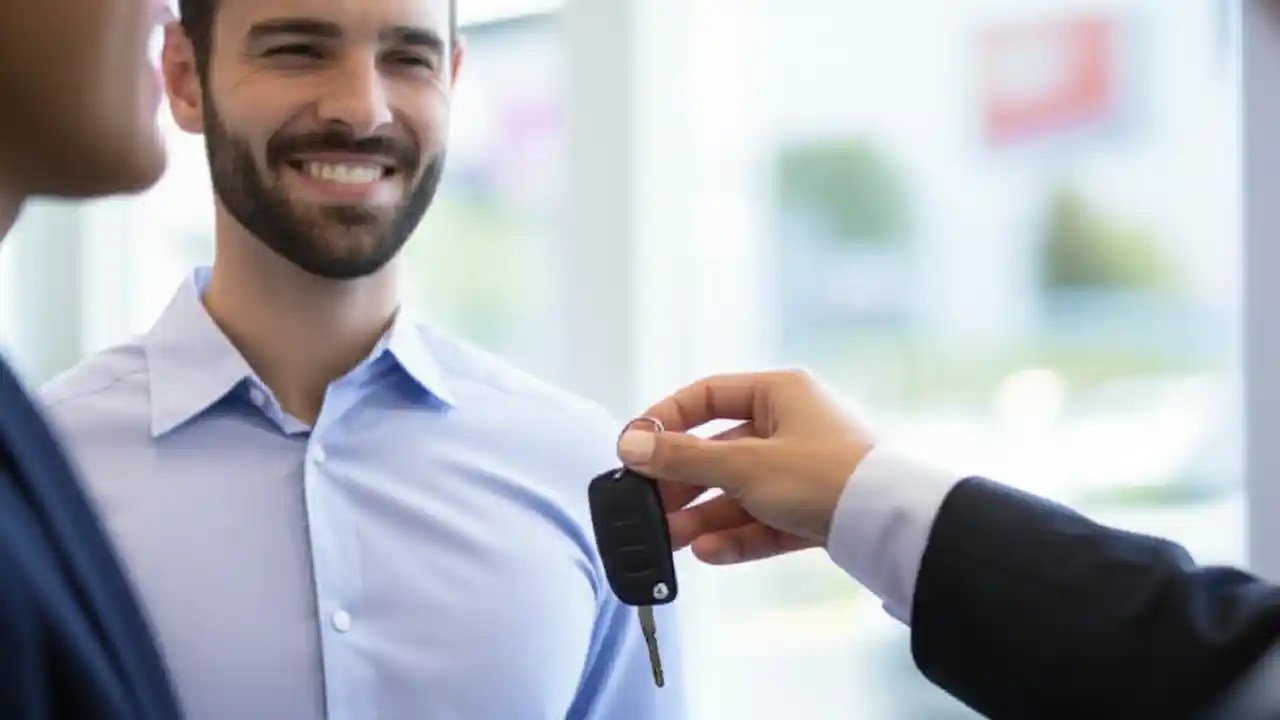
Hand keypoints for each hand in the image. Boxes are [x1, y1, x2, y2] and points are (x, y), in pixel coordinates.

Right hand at [617, 370, 874, 564]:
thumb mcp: (745, 464)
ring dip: (703, 515)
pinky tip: (707, 551)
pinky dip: (736, 535)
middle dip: (683, 482)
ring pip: (740, 490)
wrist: (894, 525)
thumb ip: (684, 457)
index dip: (666, 420)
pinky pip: (765, 520)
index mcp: (779, 393)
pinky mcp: (815, 509)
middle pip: (719, 450)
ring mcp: (804, 470)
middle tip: (648, 506)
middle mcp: (792, 425)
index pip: (707, 396)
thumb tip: (630, 444)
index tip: (635, 448)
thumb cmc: (826, 475)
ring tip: (669, 539)